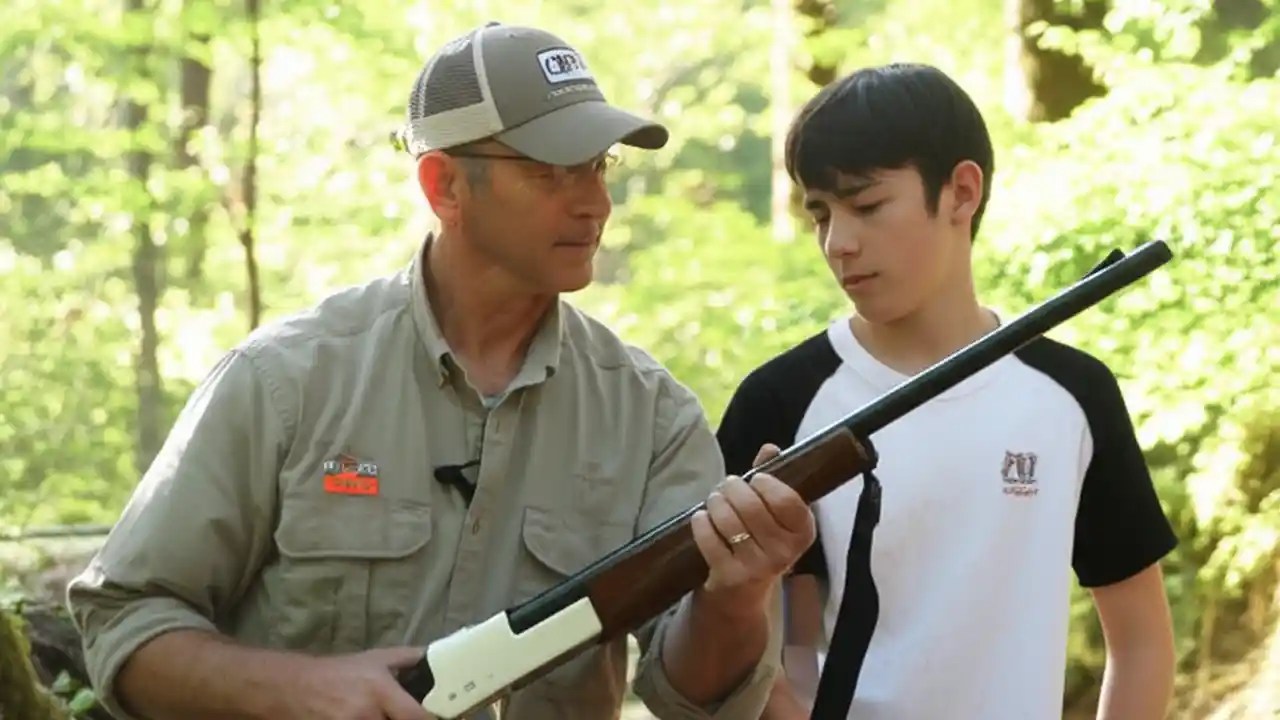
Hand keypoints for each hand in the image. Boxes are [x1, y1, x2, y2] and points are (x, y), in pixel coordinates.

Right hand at [271, 646, 433, 719]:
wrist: (294, 688)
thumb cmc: (339, 672)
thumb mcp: (375, 659)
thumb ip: (408, 659)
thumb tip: (436, 657)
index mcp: (380, 691)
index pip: (416, 717)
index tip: (442, 719)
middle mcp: (367, 714)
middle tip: (415, 718)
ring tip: (387, 716)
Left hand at [690, 443, 815, 612]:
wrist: (743, 595)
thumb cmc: (761, 543)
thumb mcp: (775, 515)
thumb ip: (773, 480)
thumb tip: (770, 448)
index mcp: (803, 533)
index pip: (787, 499)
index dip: (766, 482)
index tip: (756, 479)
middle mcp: (784, 552)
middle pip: (752, 505)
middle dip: (733, 487)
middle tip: (727, 486)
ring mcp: (757, 567)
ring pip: (728, 519)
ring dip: (716, 502)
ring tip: (715, 500)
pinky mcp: (729, 576)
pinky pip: (709, 537)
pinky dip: (701, 522)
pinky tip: (702, 518)